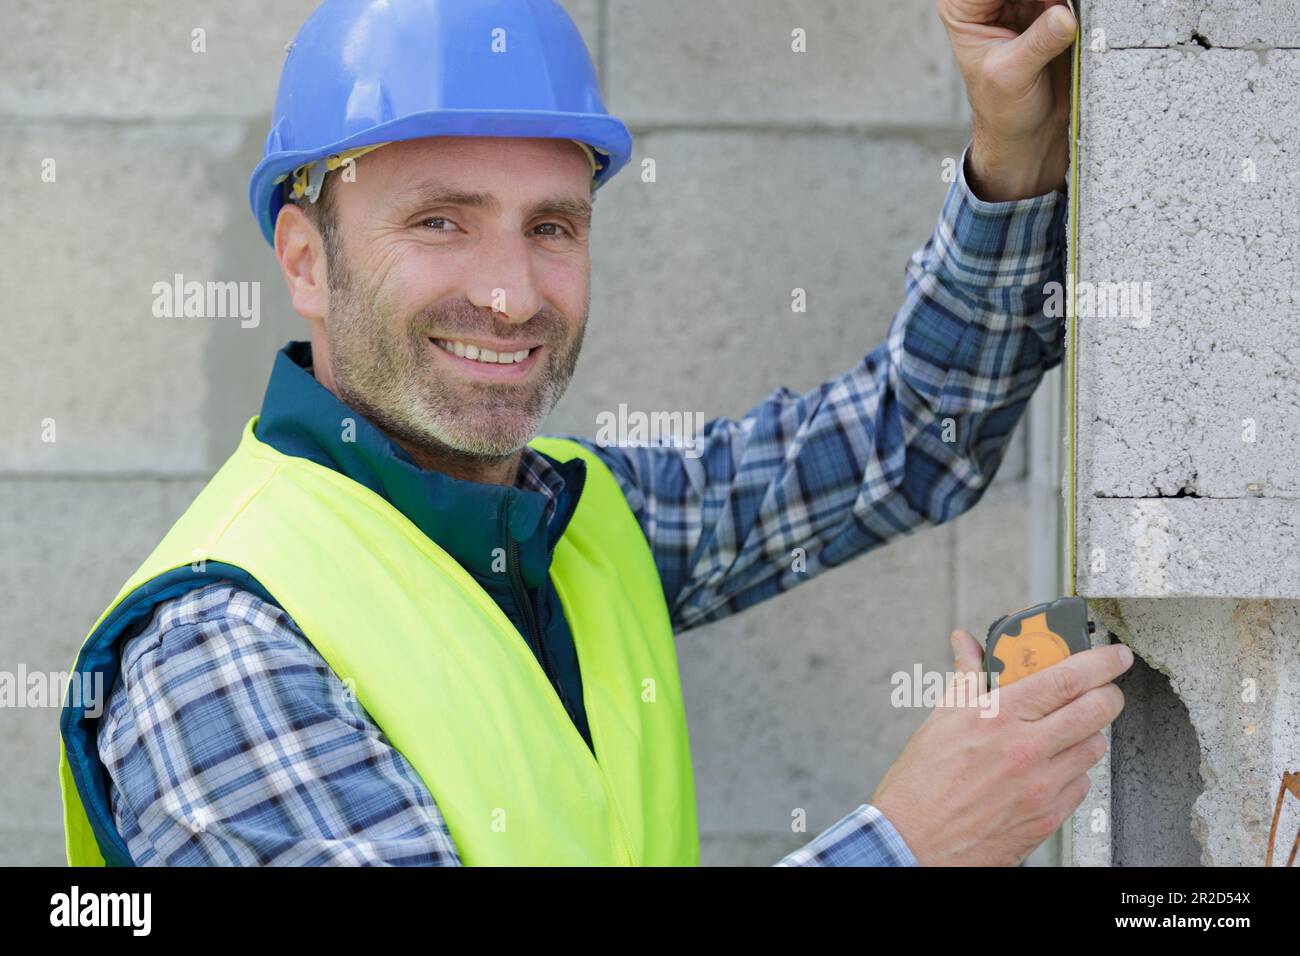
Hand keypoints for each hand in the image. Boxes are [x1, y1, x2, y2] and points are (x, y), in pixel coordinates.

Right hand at [870, 628, 1132, 865]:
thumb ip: (966, 676)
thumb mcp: (941, 718)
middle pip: (1098, 710)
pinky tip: (1048, 767)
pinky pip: (1081, 784)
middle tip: (1101, 690)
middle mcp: (1025, 749)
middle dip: (1108, 694)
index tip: (1114, 656)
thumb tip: (966, 644)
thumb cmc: (921, 783)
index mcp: (997, 716)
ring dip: (1087, 733)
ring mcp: (1041, 786)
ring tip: (1063, 732)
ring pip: (1095, 747)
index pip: (1067, 678)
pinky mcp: (1047, 817)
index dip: (1102, 662)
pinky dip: (1073, 771)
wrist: (913, 842)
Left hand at [936, 0, 1076, 200]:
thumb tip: (1065, 16)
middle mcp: (988, 0)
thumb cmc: (1004, 109)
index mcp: (963, 9)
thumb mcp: (1013, 76)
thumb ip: (1038, 43)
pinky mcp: (1050, 4)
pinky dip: (1076, 2)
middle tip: (1058, 9)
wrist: (1028, 130)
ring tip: (1072, 13)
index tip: (1049, 4)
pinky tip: (1080, 14)